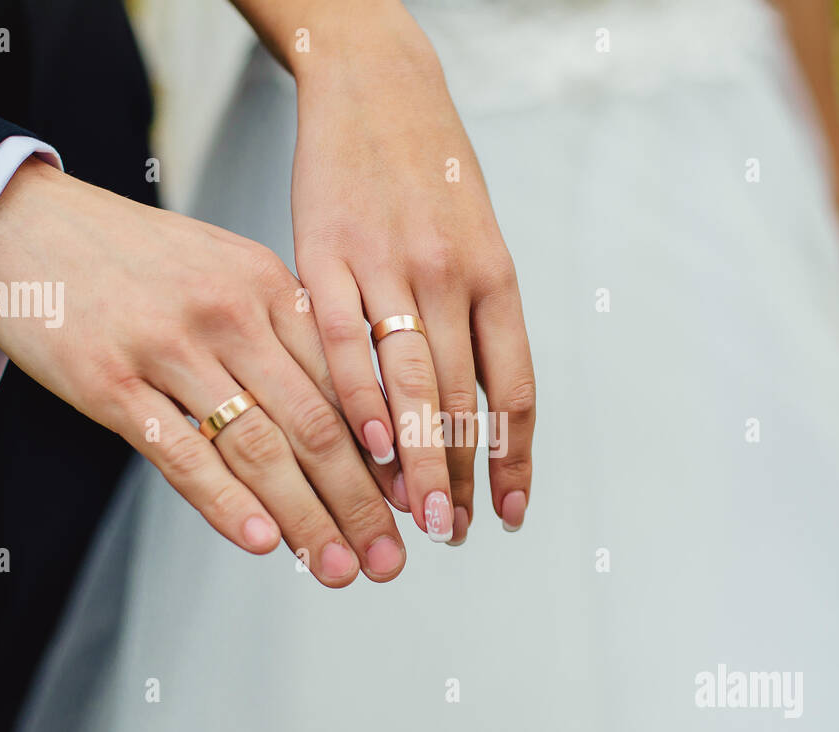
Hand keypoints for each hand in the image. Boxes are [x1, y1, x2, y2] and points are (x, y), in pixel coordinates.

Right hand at [0, 157, 406, 586]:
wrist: (26, 223)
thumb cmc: (136, 258)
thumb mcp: (226, 270)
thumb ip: (284, 333)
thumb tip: (344, 415)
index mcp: (268, 287)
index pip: (343, 384)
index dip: (384, 454)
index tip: (410, 504)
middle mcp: (229, 315)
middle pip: (314, 426)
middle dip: (360, 503)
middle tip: (390, 559)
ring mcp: (169, 348)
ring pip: (257, 448)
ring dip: (305, 519)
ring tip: (338, 568)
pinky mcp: (109, 382)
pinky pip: (180, 453)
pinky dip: (225, 502)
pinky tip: (261, 541)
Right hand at [283, 10, 535, 543]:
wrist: (378, 91)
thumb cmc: (433, 179)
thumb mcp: (477, 245)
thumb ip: (477, 326)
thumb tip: (474, 417)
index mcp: (496, 279)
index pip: (512, 389)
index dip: (512, 458)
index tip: (510, 511)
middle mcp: (451, 276)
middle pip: (459, 399)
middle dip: (458, 476)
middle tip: (453, 534)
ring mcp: (388, 265)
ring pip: (407, 380)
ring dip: (412, 456)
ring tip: (415, 515)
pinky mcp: (326, 254)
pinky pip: (342, 340)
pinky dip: (354, 397)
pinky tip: (360, 446)